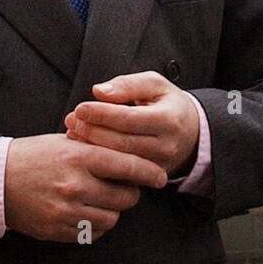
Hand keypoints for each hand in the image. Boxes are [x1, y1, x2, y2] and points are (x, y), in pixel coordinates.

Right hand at [2, 133, 168, 242]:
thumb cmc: (34, 155)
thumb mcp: (65, 141)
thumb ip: (96, 147)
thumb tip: (129, 154)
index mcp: (79, 156)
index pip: (127, 165)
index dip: (149, 172)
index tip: (160, 176)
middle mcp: (75, 184)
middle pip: (125, 196)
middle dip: (130, 192)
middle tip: (125, 187)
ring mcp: (67, 210)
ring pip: (112, 217)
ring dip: (113, 209)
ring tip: (102, 198)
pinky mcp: (59, 229)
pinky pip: (93, 232)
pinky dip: (96, 224)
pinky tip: (87, 211)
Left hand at [63, 71, 200, 178]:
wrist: (191, 133)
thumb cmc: (167, 103)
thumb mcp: (154, 85)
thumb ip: (128, 85)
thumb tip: (99, 91)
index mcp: (168, 119)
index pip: (129, 118)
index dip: (102, 113)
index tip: (80, 107)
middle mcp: (166, 146)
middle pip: (121, 142)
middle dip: (92, 130)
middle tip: (71, 119)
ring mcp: (158, 166)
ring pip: (119, 160)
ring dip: (91, 146)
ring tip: (73, 131)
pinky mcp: (149, 178)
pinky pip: (120, 173)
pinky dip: (99, 161)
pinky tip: (84, 148)